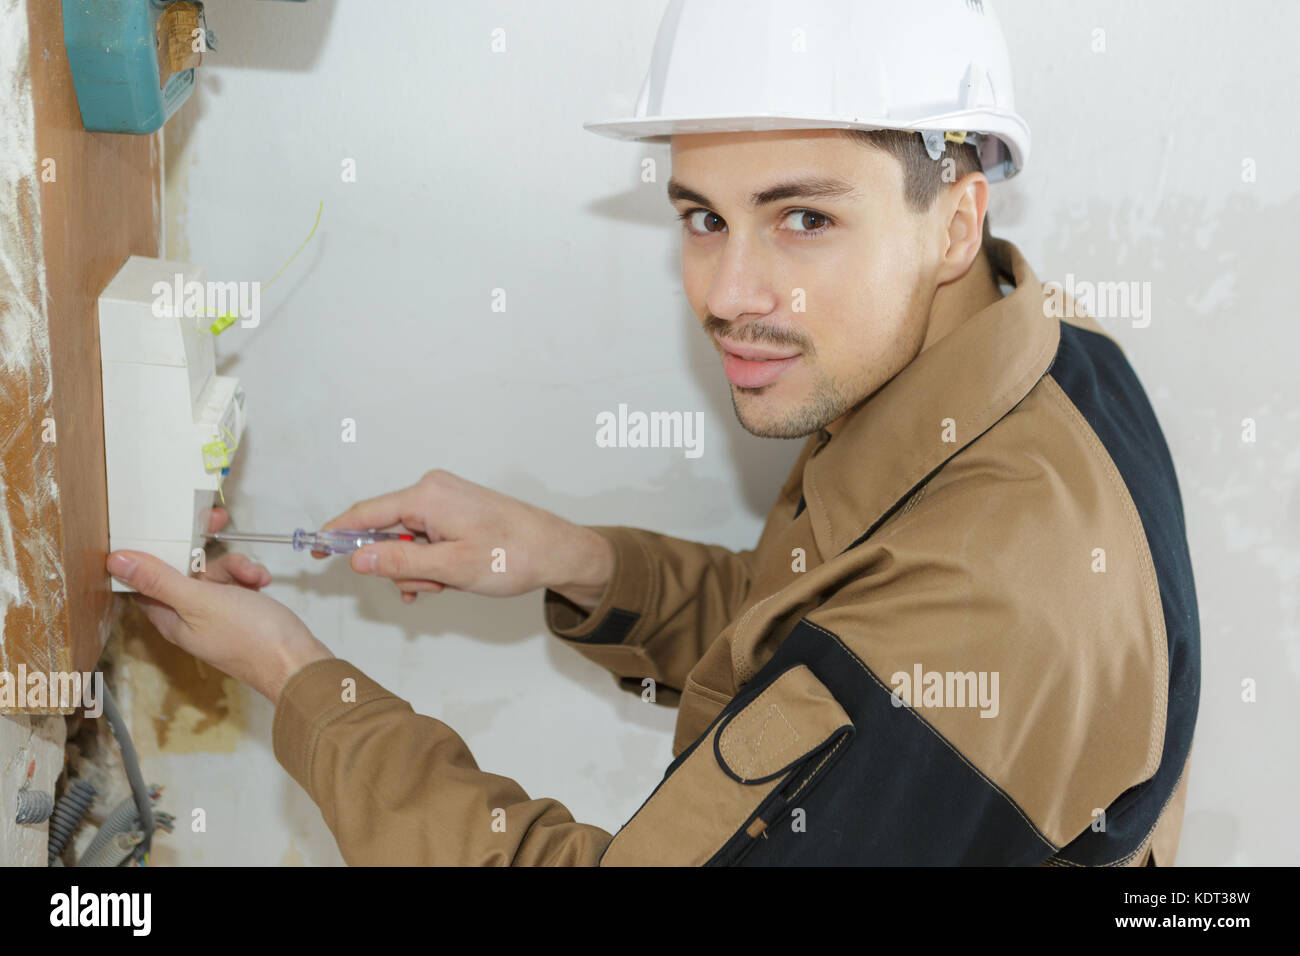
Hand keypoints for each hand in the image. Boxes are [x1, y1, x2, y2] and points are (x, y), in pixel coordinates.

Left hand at [105, 508, 332, 702]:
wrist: (298, 662)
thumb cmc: (250, 636)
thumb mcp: (201, 602)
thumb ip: (159, 580)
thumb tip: (115, 561)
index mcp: (170, 618)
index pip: (145, 580)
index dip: (153, 552)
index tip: (167, 526)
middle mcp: (188, 616)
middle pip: (184, 571)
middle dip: (204, 552)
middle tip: (217, 521)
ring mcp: (216, 614)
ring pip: (214, 575)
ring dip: (235, 566)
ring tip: (254, 575)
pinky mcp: (241, 611)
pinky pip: (237, 584)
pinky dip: (249, 577)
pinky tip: (263, 581)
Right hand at [317, 469, 613, 609]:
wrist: (557, 551)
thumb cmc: (513, 555)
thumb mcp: (450, 568)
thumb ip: (399, 562)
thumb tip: (356, 557)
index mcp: (426, 495)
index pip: (365, 513)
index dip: (337, 535)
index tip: (313, 550)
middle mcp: (433, 489)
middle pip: (386, 530)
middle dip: (398, 566)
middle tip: (427, 588)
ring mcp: (446, 499)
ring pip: (407, 540)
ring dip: (419, 569)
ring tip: (449, 583)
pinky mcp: (457, 510)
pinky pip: (426, 538)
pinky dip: (431, 562)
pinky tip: (450, 578)